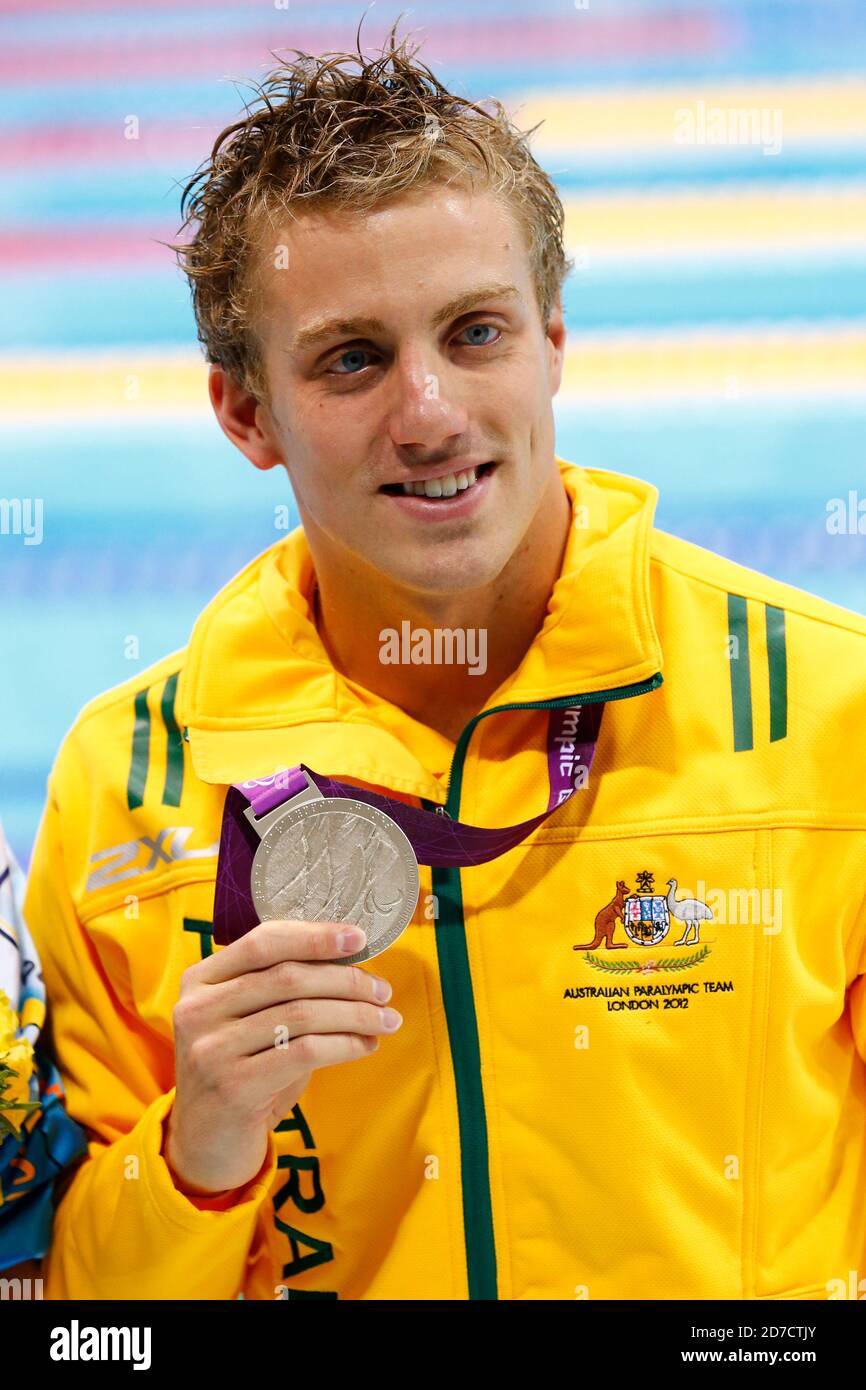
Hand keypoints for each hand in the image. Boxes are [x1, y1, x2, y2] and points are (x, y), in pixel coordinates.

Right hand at [164, 920, 400, 1194]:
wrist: (206, 1144)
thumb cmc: (242, 1071)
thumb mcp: (248, 1021)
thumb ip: (281, 989)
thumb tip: (351, 961)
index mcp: (200, 979)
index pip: (264, 941)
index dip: (315, 936)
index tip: (359, 938)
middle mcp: (198, 1009)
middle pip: (289, 978)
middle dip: (346, 981)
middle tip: (383, 991)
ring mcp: (211, 1049)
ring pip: (302, 1014)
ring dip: (355, 1014)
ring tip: (386, 1020)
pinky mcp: (234, 1087)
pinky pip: (305, 1052)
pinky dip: (345, 1045)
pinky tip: (366, 1046)